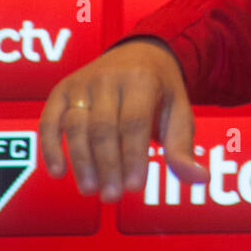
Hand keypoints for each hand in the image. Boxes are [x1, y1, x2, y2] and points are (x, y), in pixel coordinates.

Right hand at [38, 37, 208, 200]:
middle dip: (107, 165)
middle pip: (103, 127)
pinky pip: (49, 119)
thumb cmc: (161, 92)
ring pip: (75, 125)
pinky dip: (50, 146)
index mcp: (142, 80)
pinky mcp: (62, 90)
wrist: (140, 53)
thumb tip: (201, 179)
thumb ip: (182, 147)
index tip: (135, 188)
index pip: (134, 122)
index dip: (133, 157)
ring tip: (91, 190)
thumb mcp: (179, 113)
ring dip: (80, 162)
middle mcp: (108, 78)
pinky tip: (58, 172)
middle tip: (112, 197)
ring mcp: (82, 83)